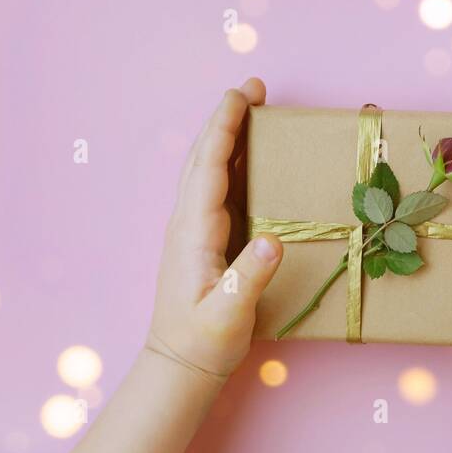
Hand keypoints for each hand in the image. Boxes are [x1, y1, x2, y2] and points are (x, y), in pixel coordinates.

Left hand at [146, 78, 283, 378]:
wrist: (178, 366)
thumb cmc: (204, 342)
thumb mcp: (229, 314)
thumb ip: (249, 279)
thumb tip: (273, 242)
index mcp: (195, 231)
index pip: (209, 166)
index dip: (224, 128)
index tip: (241, 95)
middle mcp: (188, 221)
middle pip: (203, 156)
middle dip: (226, 118)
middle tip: (252, 87)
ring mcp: (192, 229)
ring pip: (206, 168)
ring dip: (226, 135)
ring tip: (251, 107)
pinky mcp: (201, 238)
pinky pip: (214, 185)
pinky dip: (228, 159)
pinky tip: (244, 156)